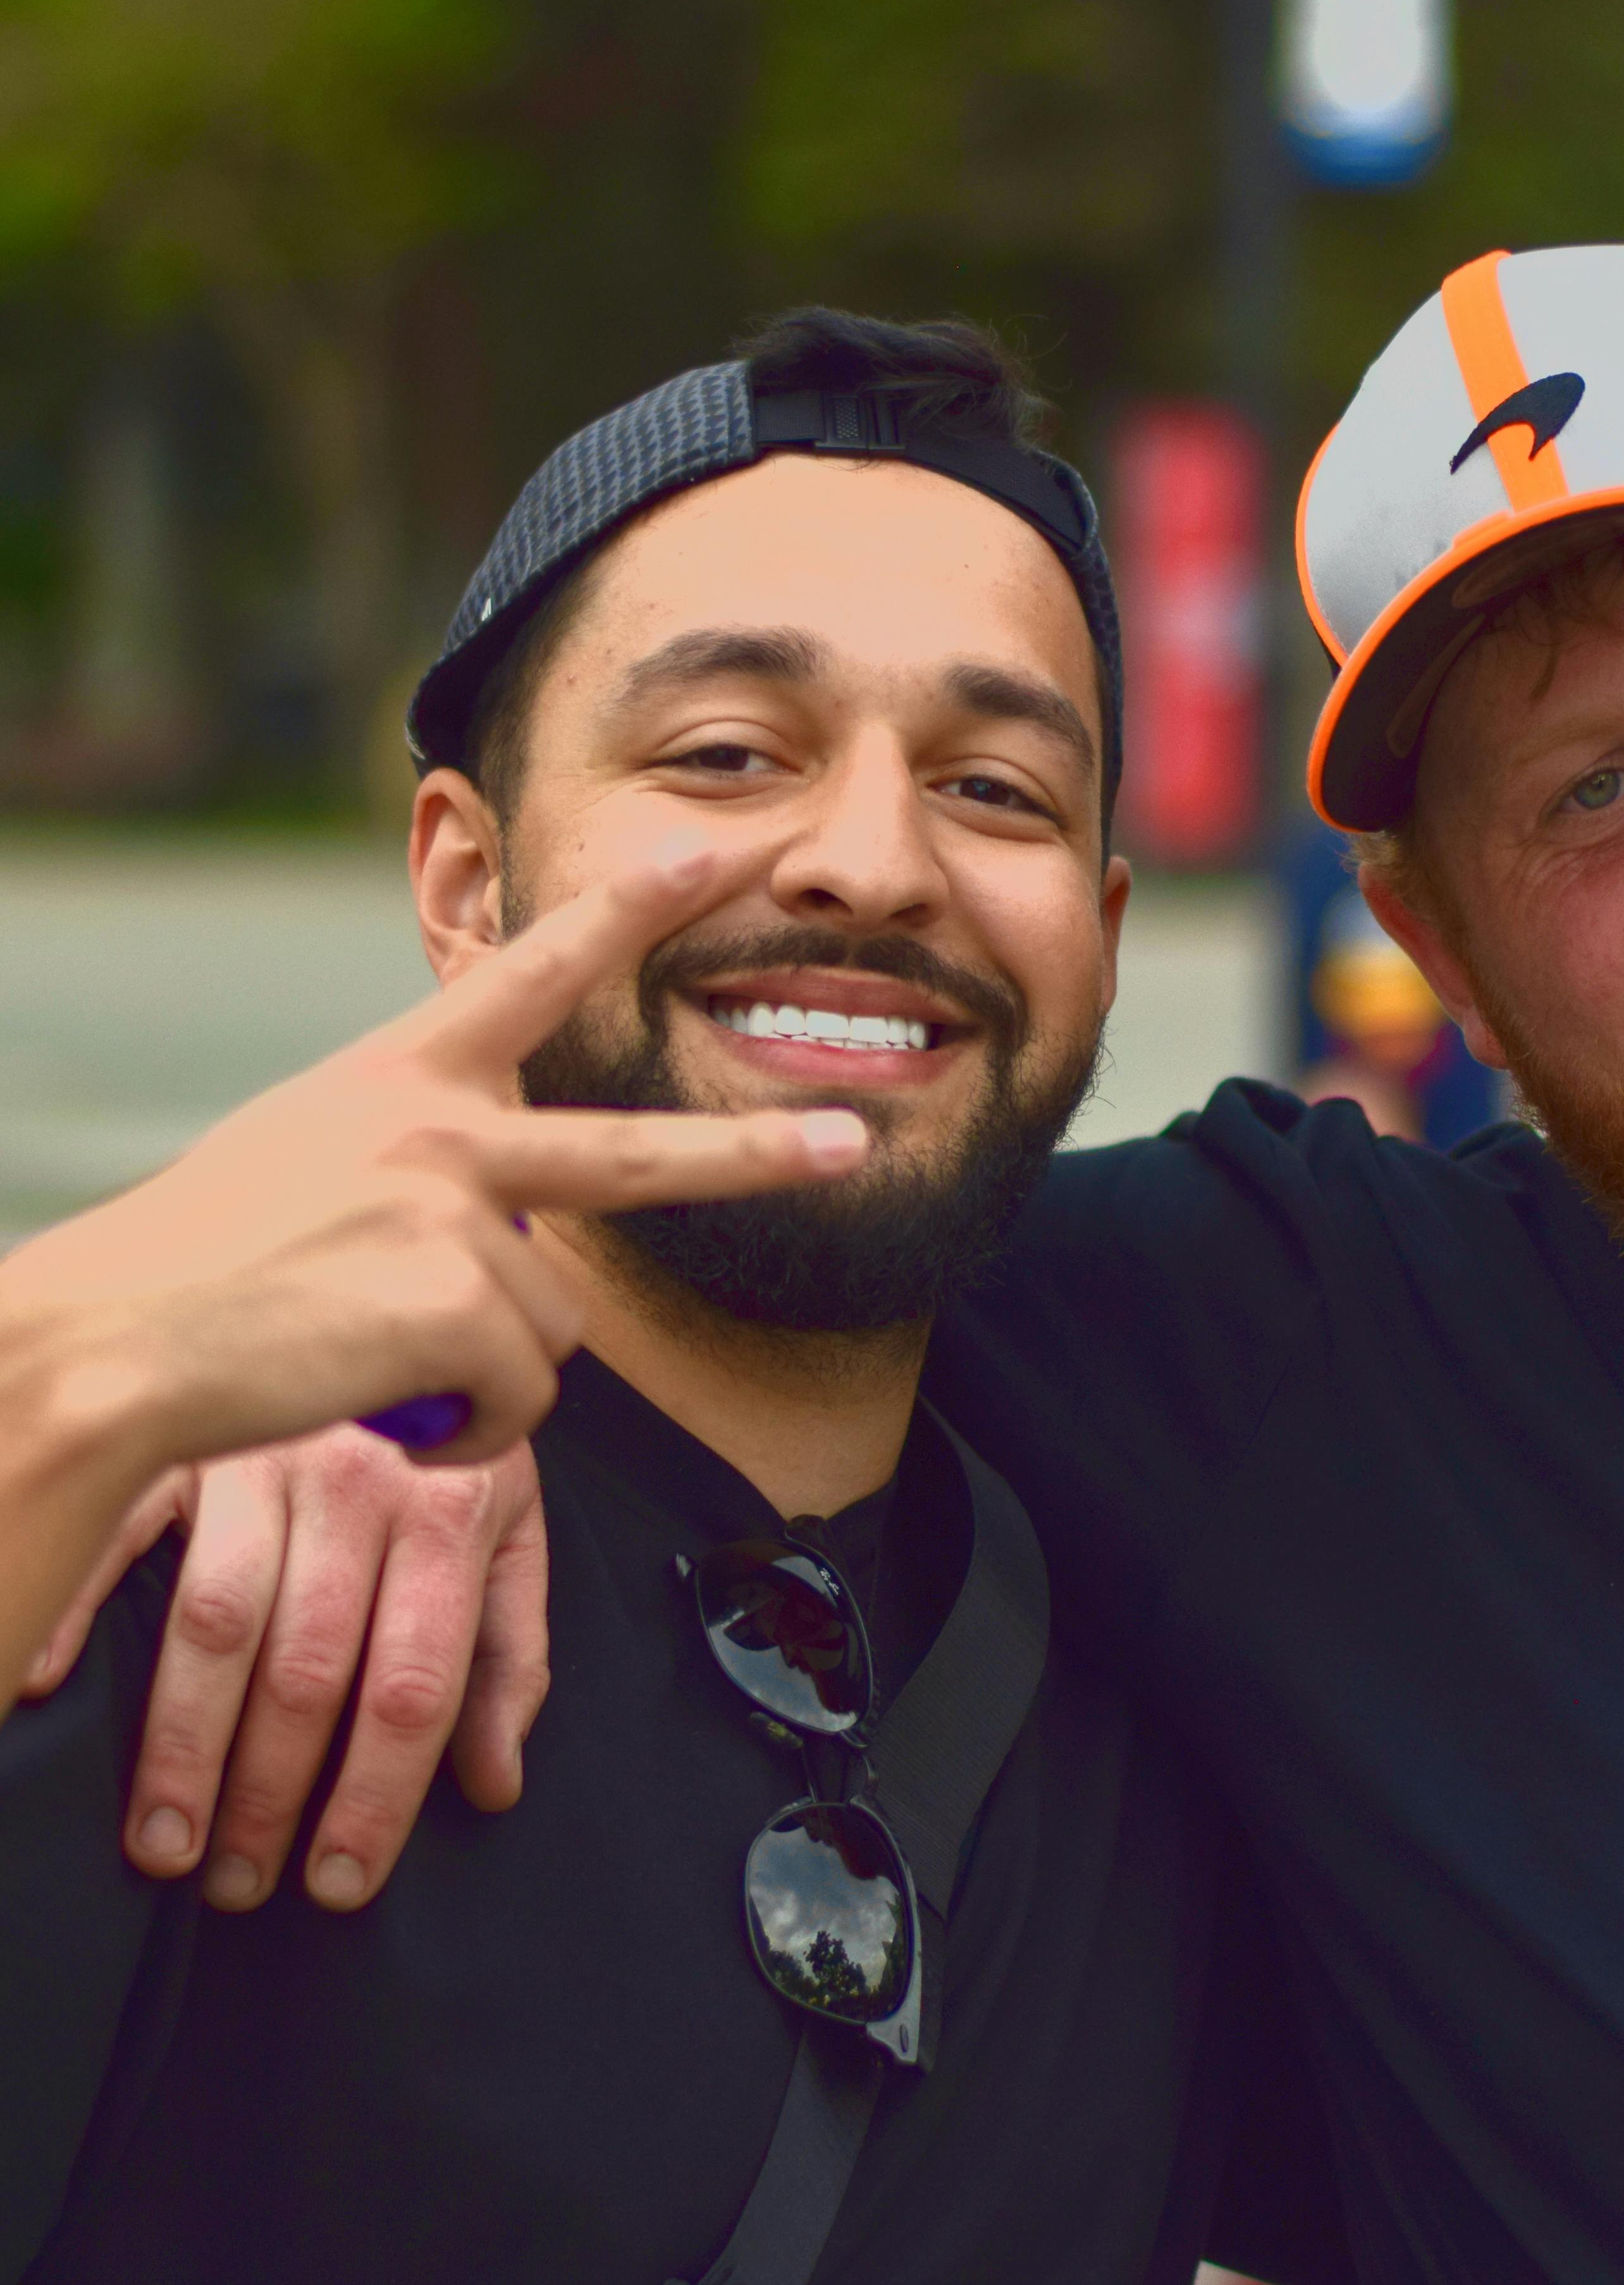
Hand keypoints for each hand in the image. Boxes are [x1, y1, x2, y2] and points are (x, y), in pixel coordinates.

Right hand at [0, 838, 864, 1480]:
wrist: (113, 1340)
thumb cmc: (204, 1266)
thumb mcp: (312, 1163)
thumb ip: (418, 1161)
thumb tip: (509, 1230)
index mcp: (403, 1076)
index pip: (534, 971)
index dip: (632, 910)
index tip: (714, 854)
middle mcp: (439, 1126)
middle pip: (636, 1153)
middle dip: (756, 1157)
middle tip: (849, 1142)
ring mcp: (453, 1210)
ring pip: (555, 1328)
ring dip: (483, 1376)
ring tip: (374, 1364)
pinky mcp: (457, 1302)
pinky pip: (521, 1398)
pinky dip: (462, 1430)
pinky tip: (377, 1405)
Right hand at [26, 1436, 549, 1913]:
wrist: (408, 1294)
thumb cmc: (450, 1443)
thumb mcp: (515, 1532)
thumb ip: (510, 1657)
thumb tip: (494, 1783)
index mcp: (452, 1513)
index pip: (412, 1685)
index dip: (376, 1798)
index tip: (339, 1883)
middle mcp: (357, 1484)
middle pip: (307, 1670)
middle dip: (268, 1797)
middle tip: (235, 1885)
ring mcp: (263, 1456)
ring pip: (217, 1624)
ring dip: (184, 1748)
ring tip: (164, 1843)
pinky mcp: (186, 1438)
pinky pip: (125, 1531)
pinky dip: (78, 1609)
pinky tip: (47, 1689)